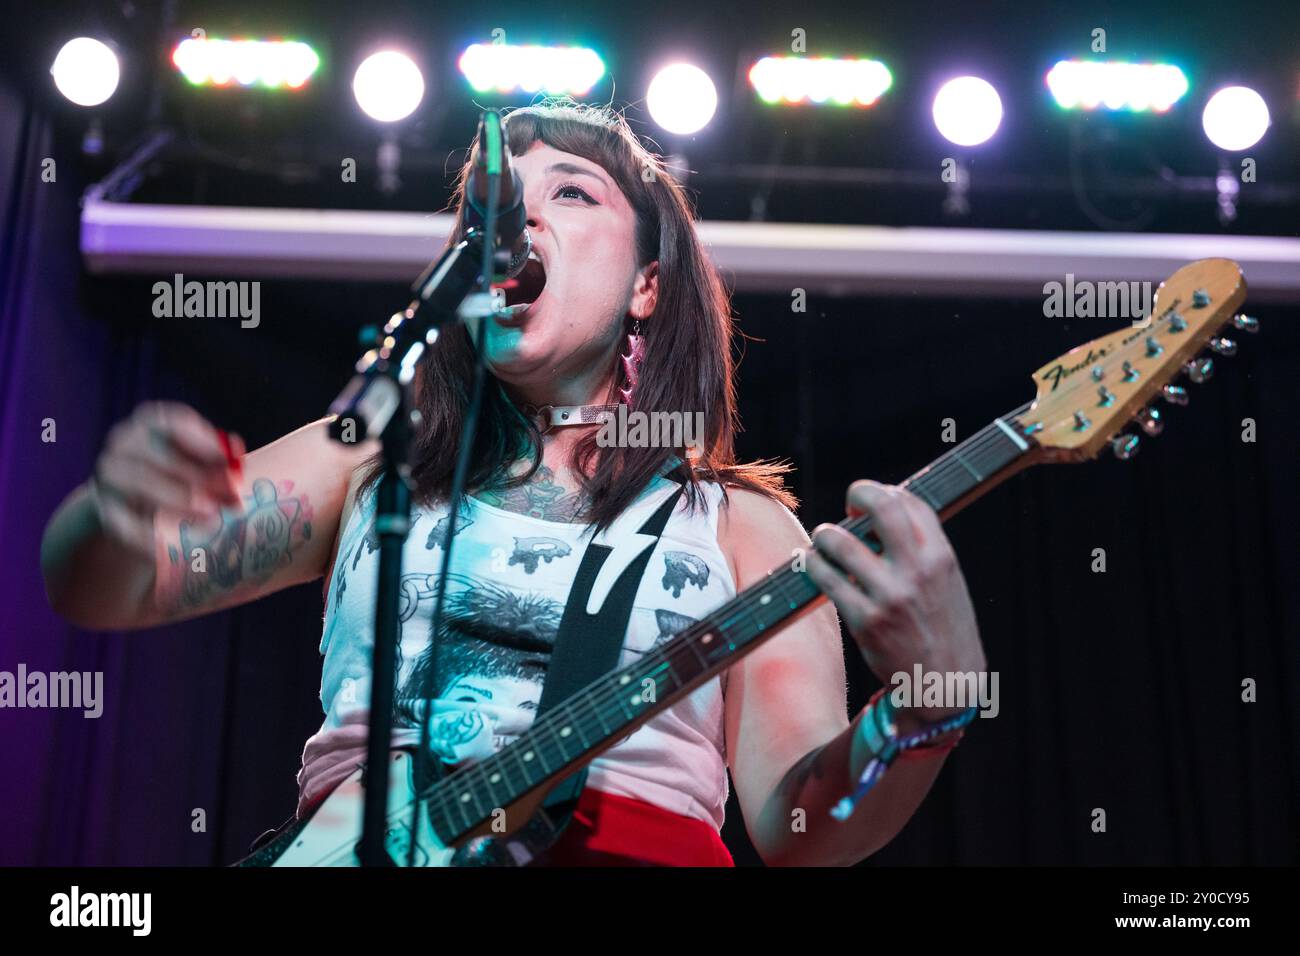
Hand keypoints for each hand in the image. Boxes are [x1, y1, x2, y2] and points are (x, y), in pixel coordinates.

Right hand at [89, 401, 244, 558]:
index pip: (172, 424)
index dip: (202, 441)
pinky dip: (147, 536)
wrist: (133, 508)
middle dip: (198, 475)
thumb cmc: (178, 477)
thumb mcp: (199, 464)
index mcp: (149, 425)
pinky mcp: (103, 510)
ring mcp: (109, 476)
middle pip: (157, 454)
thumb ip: (218, 460)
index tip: (228, 460)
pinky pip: (122, 523)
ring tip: (212, 517)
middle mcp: (123, 444)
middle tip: (230, 495)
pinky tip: (170, 547)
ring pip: (140, 483)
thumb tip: (236, 451)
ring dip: (179, 500)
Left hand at [806, 480, 984, 729]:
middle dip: (860, 494)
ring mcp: (890, 596)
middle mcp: (918, 572)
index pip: (910, 503)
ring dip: (826, 534)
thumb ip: (922, 549)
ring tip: (824, 540)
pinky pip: (827, 578)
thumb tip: (882, 515)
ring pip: (842, 542)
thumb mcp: (947, 582)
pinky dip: (812, 563)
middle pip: (882, 507)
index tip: (871, 501)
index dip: (886, 492)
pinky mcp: (865, 620)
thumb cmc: (942, 628)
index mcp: (942, 558)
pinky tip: (809, 561)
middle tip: (850, 506)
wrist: (945, 684)